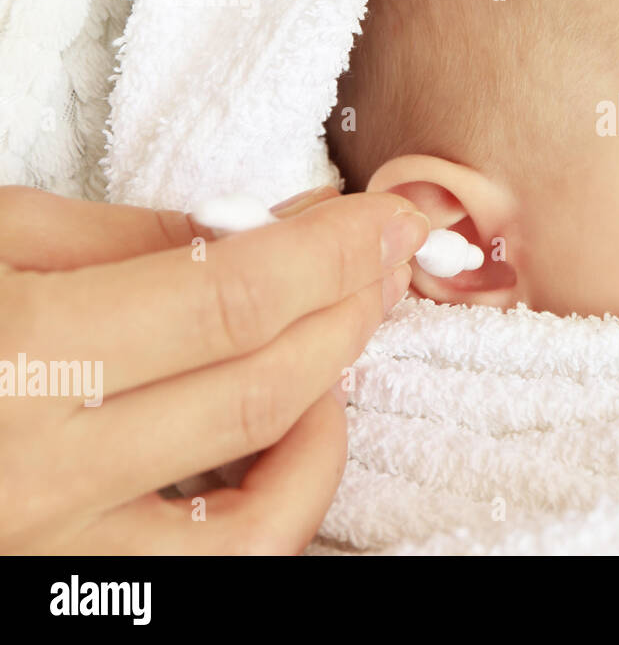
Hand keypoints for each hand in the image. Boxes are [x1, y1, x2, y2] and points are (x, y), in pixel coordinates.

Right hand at [0, 184, 428, 552]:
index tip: (389, 216)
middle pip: (260, 387)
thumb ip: (132, 240)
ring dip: (327, 413)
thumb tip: (272, 225)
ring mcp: (48, 555)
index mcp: (12, 355)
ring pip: (258, 511)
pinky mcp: (61, 594)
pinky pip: (211, 568)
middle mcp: (34, 475)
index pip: (231, 297)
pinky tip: (290, 431)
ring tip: (341, 340)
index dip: (333, 249)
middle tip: (388, 256)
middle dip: (350, 308)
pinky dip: (278, 502)